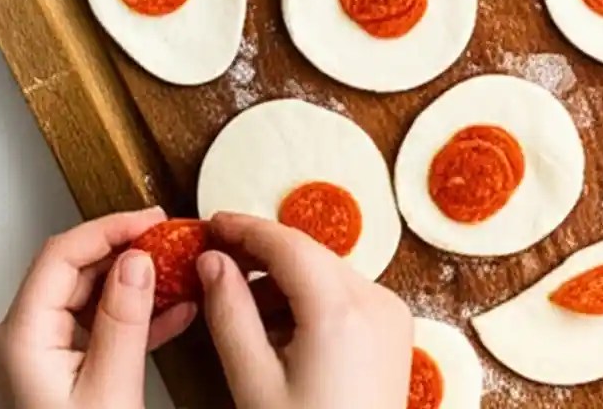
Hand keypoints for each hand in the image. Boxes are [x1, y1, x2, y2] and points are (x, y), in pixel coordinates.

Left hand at [0, 207, 196, 408]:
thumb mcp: (109, 391)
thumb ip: (123, 321)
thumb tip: (136, 262)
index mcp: (22, 337)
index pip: (62, 256)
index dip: (110, 229)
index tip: (152, 220)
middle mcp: (24, 338)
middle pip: (74, 270)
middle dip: (126, 251)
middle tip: (171, 240)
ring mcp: (42, 354)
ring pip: (91, 296)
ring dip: (136, 282)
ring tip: (179, 270)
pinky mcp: (62, 370)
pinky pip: (99, 326)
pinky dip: (136, 315)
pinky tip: (175, 311)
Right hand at [197, 212, 413, 408]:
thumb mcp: (253, 380)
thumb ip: (229, 312)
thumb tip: (212, 261)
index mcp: (341, 309)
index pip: (286, 243)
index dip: (244, 227)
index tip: (209, 223)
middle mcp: (375, 301)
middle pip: (308, 254)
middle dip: (260, 254)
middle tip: (214, 261)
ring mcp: (390, 315)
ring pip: (325, 272)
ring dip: (282, 278)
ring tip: (239, 304)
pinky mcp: (393, 330)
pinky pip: (343, 295)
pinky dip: (307, 298)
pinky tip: (275, 325)